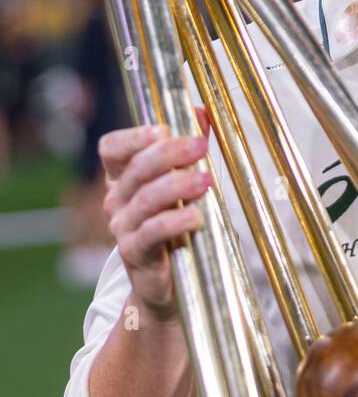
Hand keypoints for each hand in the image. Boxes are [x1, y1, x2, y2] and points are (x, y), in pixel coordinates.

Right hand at [99, 108, 212, 323]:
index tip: (163, 129)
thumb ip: (189, 148)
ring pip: (145, 199)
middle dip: (169, 154)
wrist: (168, 284)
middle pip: (135, 170)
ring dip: (177, 186)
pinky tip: (197, 216)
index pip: (112, 148)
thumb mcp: (183, 184)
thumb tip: (202, 112)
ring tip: (206, 180)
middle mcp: (116, 200)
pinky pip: (153, 232)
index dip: (134, 136)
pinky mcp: (136, 253)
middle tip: (200, 146)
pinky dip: (176, 221)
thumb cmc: (177, 227)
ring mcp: (122, 227)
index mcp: (122, 178)